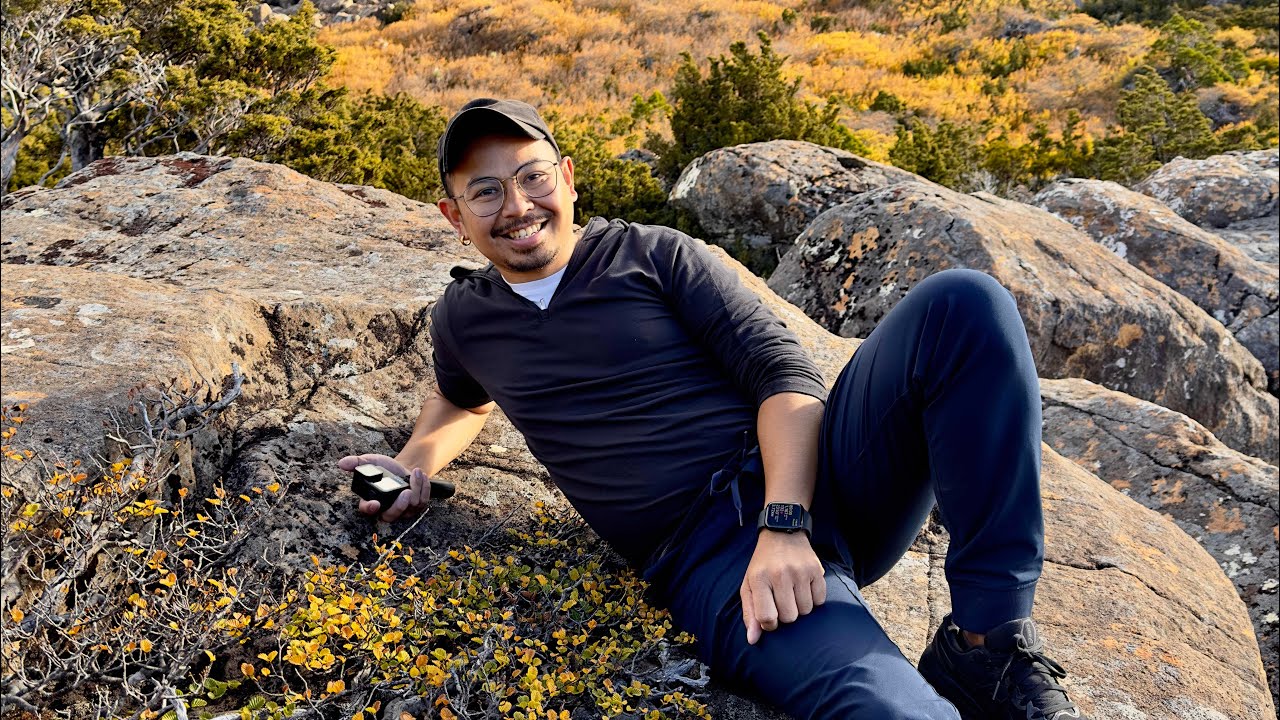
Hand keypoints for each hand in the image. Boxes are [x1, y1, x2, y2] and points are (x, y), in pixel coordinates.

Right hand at [337, 454, 429, 521]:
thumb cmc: (384, 468)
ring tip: (415, 472)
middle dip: (400, 506)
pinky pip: (423, 502)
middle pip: (391, 516)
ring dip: (416, 488)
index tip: (375, 504)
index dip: (370, 509)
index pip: (367, 510)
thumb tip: (342, 463)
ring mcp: (402, 511)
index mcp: (371, 501)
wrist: (403, 468)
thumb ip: (357, 463)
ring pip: (410, 507)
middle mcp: (386, 509)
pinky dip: (424, 488)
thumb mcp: (371, 462)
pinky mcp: (416, 507)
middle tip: (406, 492)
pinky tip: (421, 476)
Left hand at [740, 530, 826, 644]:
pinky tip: (804, 587)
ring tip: (792, 592)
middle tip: (781, 600)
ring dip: (799, 607)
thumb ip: (750, 613)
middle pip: (789, 617)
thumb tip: (753, 640)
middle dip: (785, 614)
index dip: (769, 623)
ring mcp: (800, 571)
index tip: (769, 615)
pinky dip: (813, 599)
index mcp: (759, 579)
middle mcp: (780, 574)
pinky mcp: (817, 570)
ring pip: (805, 611)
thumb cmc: (763, 565)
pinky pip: (819, 601)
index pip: (767, 618)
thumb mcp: (749, 585)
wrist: (782, 534)